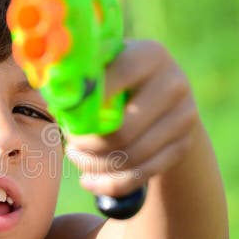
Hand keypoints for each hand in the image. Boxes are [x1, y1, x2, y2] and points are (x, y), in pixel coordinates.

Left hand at [66, 40, 200, 196]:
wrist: (163, 95)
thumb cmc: (117, 77)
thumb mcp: (104, 64)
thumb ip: (81, 73)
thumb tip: (55, 92)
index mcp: (150, 55)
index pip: (119, 78)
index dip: (89, 100)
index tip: (65, 114)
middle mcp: (173, 84)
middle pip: (124, 131)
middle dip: (88, 143)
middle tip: (70, 143)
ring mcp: (183, 118)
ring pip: (130, 158)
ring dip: (94, 164)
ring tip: (76, 155)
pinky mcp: (182, 146)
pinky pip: (139, 176)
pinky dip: (108, 183)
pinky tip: (88, 180)